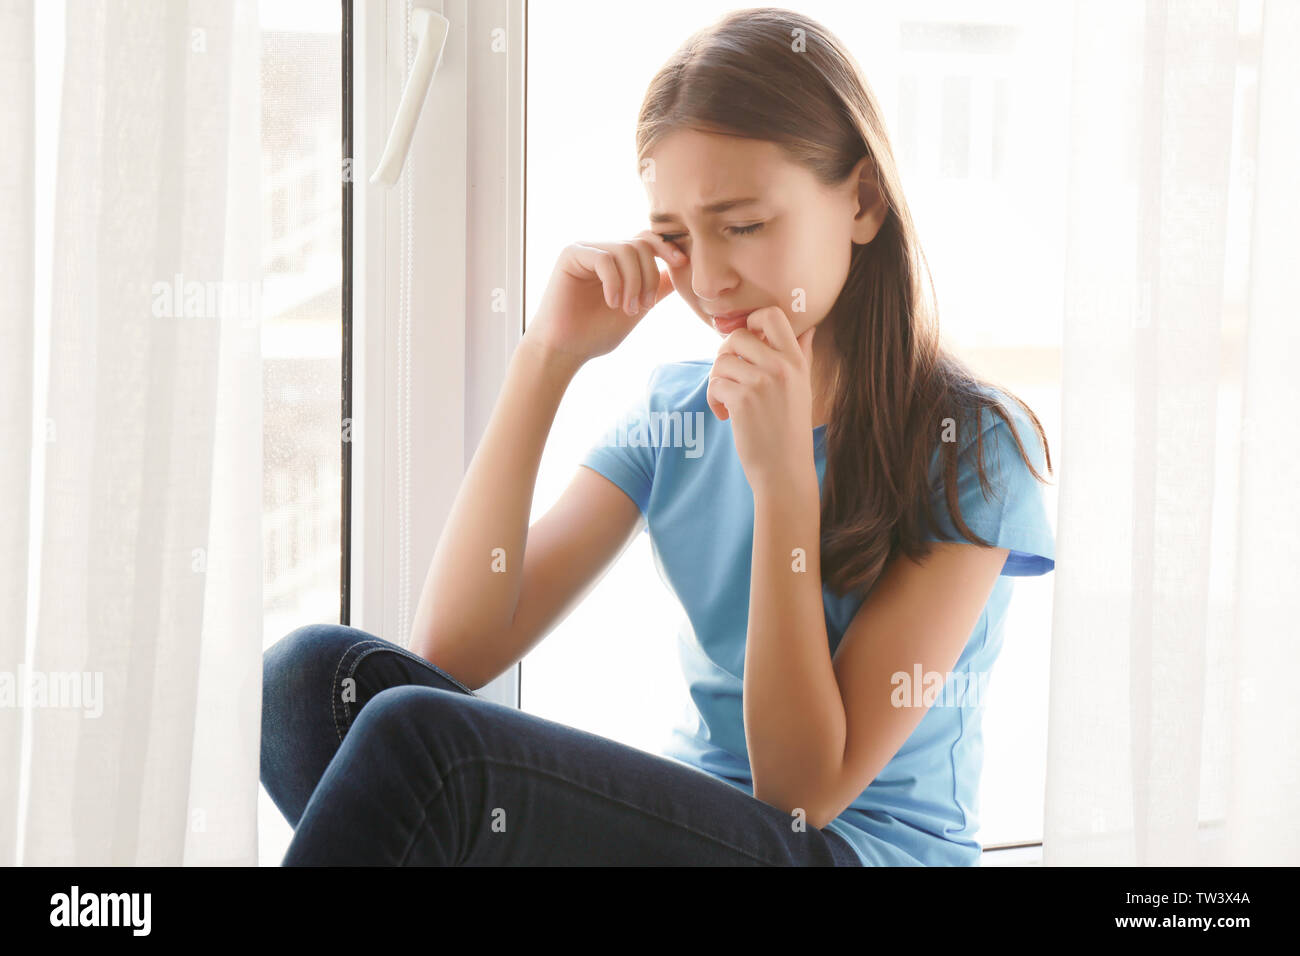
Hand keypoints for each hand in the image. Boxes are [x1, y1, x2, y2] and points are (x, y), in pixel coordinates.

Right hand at [523, 231, 685, 366]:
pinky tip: (611, 302)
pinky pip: (605, 258)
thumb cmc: (595, 334)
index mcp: (617, 261)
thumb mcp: (637, 309)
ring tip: (627, 309)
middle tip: (644, 306)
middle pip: (641, 244)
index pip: (647, 240)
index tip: (682, 264)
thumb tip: (682, 271)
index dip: (667, 248)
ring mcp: (586, 250)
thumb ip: (656, 289)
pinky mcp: (571, 254)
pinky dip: (614, 282)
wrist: (564, 350)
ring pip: (626, 250)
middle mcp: (602, 250)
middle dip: (649, 276)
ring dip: (634, 283)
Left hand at [706, 306, 817, 493]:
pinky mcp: (742, 399)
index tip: (746, 345)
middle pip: (737, 336)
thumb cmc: (791, 430)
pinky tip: (726, 415)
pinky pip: (714, 384)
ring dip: (718, 381)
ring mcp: (761, 382)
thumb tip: (808, 330)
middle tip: (730, 376)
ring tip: (728, 401)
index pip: (772, 315)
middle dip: (725, 355)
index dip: (751, 322)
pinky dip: (714, 400)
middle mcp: (781, 366)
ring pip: (721, 361)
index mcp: (796, 361)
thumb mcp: (803, 388)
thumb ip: (802, 356)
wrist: (785, 469)